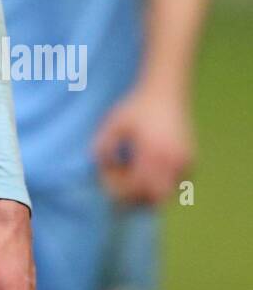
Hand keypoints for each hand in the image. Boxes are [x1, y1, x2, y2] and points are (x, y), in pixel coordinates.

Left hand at [93, 86, 194, 204]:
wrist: (167, 91)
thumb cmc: (138, 106)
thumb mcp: (115, 122)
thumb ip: (103, 145)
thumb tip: (97, 166)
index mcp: (153, 153)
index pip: (136, 186)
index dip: (118, 187)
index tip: (105, 175)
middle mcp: (173, 162)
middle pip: (153, 198)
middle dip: (135, 196)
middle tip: (119, 183)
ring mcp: (185, 164)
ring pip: (166, 194)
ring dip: (148, 191)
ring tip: (132, 172)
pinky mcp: (191, 162)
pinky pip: (175, 184)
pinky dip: (160, 183)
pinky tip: (147, 166)